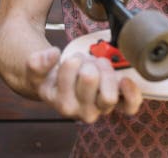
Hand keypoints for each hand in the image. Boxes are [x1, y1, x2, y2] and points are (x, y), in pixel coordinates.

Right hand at [27, 47, 142, 121]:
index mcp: (63, 105)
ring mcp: (102, 109)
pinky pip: (130, 105)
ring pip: (108, 94)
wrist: (67, 89)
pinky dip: (130, 93)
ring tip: (97, 67)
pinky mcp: (118, 104)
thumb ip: (37, 62)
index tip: (69, 62)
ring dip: (104, 71)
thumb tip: (52, 54)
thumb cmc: (55, 79)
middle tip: (84, 63)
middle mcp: (83, 112)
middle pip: (89, 79)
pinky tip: (124, 80)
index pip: (69, 76)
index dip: (71, 63)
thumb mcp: (37, 71)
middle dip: (86, 63)